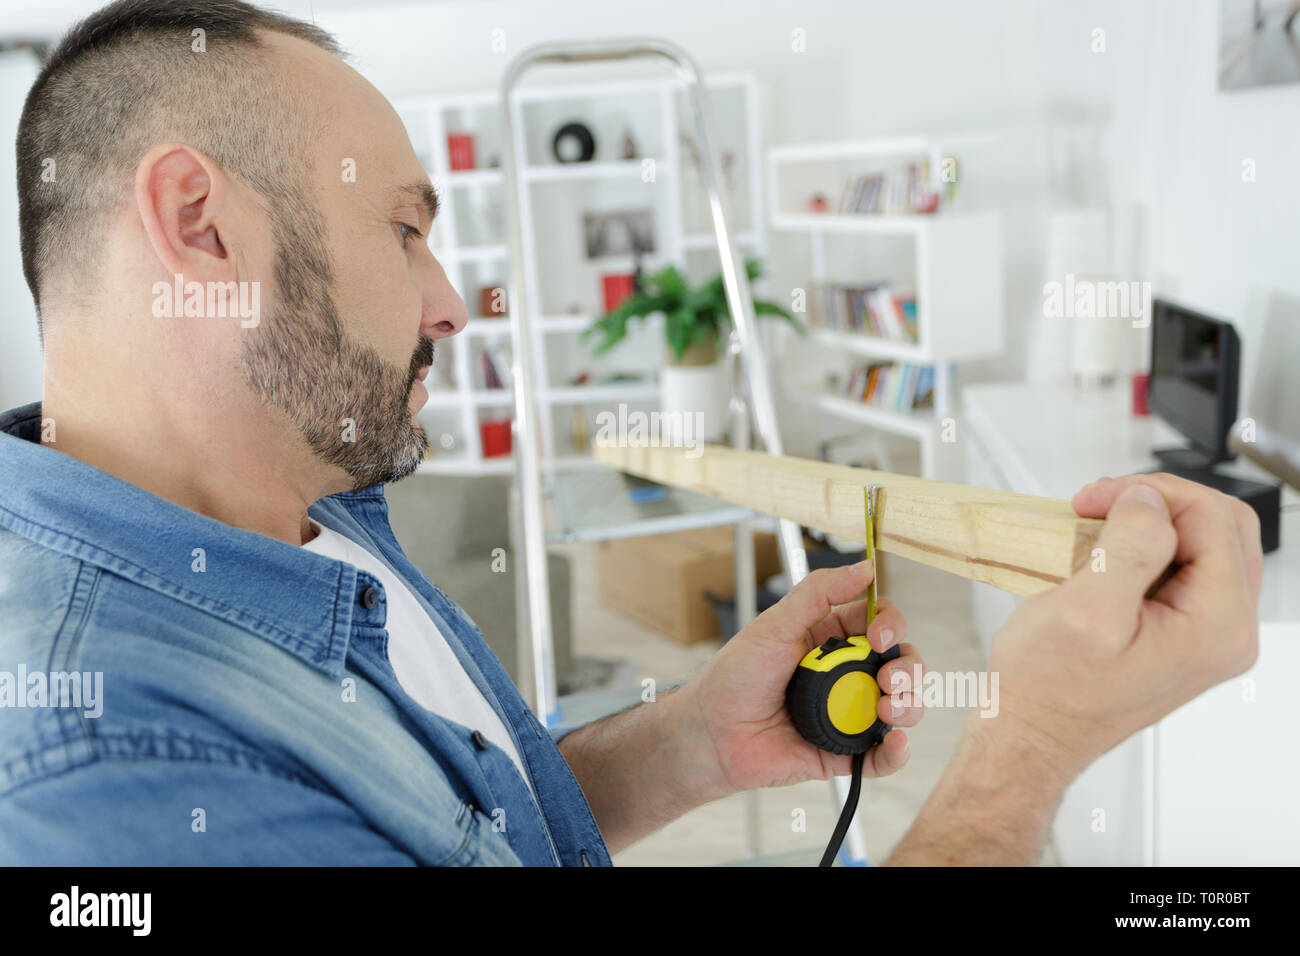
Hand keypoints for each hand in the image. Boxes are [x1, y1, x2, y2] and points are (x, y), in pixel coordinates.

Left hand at [677, 561, 922, 800]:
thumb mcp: (775, 624)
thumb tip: (865, 566)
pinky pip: (882, 756)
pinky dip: (898, 752)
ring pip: (902, 706)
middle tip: (887, 678)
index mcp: (831, 639)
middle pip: (900, 664)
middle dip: (907, 668)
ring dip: (909, 705)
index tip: (878, 634)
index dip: (890, 625)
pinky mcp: (842, 752)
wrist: (711, 733)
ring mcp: (847, 713)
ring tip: (887, 709)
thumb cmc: (734, 676)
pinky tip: (894, 742)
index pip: (881, 624)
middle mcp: (845, 674)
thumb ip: (819, 593)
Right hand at [982, 473, 1262, 785]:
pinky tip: (1102, 557)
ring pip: (1203, 542)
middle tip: (1096, 506)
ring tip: (1094, 531)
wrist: (1031, 734)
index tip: (1093, 501)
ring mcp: (1207, 635)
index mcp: (1217, 625)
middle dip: (1155, 503)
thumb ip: (1131, 546)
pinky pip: (1183, 568)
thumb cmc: (1048, 689)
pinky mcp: (1184, 634)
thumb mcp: (1084, 609)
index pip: (1213, 517)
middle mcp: (1226, 632)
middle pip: (1219, 525)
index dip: (1149, 494)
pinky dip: (1142, 548)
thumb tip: (1150, 501)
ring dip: (1148, 523)